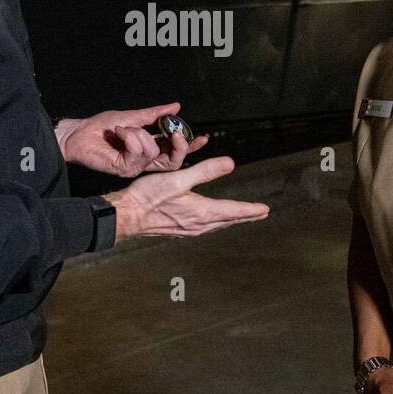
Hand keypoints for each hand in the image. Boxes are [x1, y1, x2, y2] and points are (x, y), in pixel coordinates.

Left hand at [55, 102, 209, 177]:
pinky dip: (130, 137)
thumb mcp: (134, 116)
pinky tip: (119, 132)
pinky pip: (137, 153)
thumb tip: (176, 106)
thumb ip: (156, 114)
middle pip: (173, 162)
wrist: (80, 132)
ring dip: (139, 134)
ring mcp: (134, 167)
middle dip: (179, 147)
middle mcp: (144, 161)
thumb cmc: (102, 126)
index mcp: (149, 149)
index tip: (203, 138)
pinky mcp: (124, 169)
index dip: (190, 147)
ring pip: (153, 153)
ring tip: (124, 128)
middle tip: (175, 133)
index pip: (174, 152)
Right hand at [105, 155, 268, 238]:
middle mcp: (198, 225)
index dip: (250, 210)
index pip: (233, 211)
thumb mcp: (178, 178)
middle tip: (260, 213)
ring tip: (240, 216)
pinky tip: (211, 220)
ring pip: (216, 224)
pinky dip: (215, 222)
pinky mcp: (178, 230)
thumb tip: (230, 163)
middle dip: (244, 216)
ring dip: (230, 219)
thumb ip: (205, 171)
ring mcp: (188, 230)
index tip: (265, 210)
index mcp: (201, 212)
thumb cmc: (149, 196)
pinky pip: (204, 227)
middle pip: (228, 220)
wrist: (127, 215)